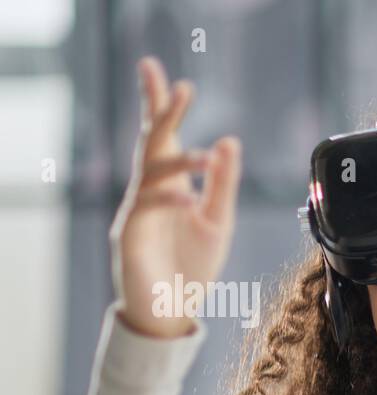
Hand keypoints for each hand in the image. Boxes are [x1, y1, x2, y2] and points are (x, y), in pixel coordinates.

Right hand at [109, 56, 241, 337]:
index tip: (179, 81)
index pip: (165, 138)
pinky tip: (190, 196)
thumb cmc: (194, 266)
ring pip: (150, 172)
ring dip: (177, 160)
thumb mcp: (218, 220)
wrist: (173, 312)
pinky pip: (147, 208)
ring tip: (204, 157)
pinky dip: (169, 199)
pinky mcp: (130, 235)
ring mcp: (137, 211)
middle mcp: (150, 192)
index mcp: (170, 184)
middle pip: (151, 142)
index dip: (167, 109)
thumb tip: (228, 140)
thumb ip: (222, 183)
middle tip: (176, 85)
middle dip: (161, 113)